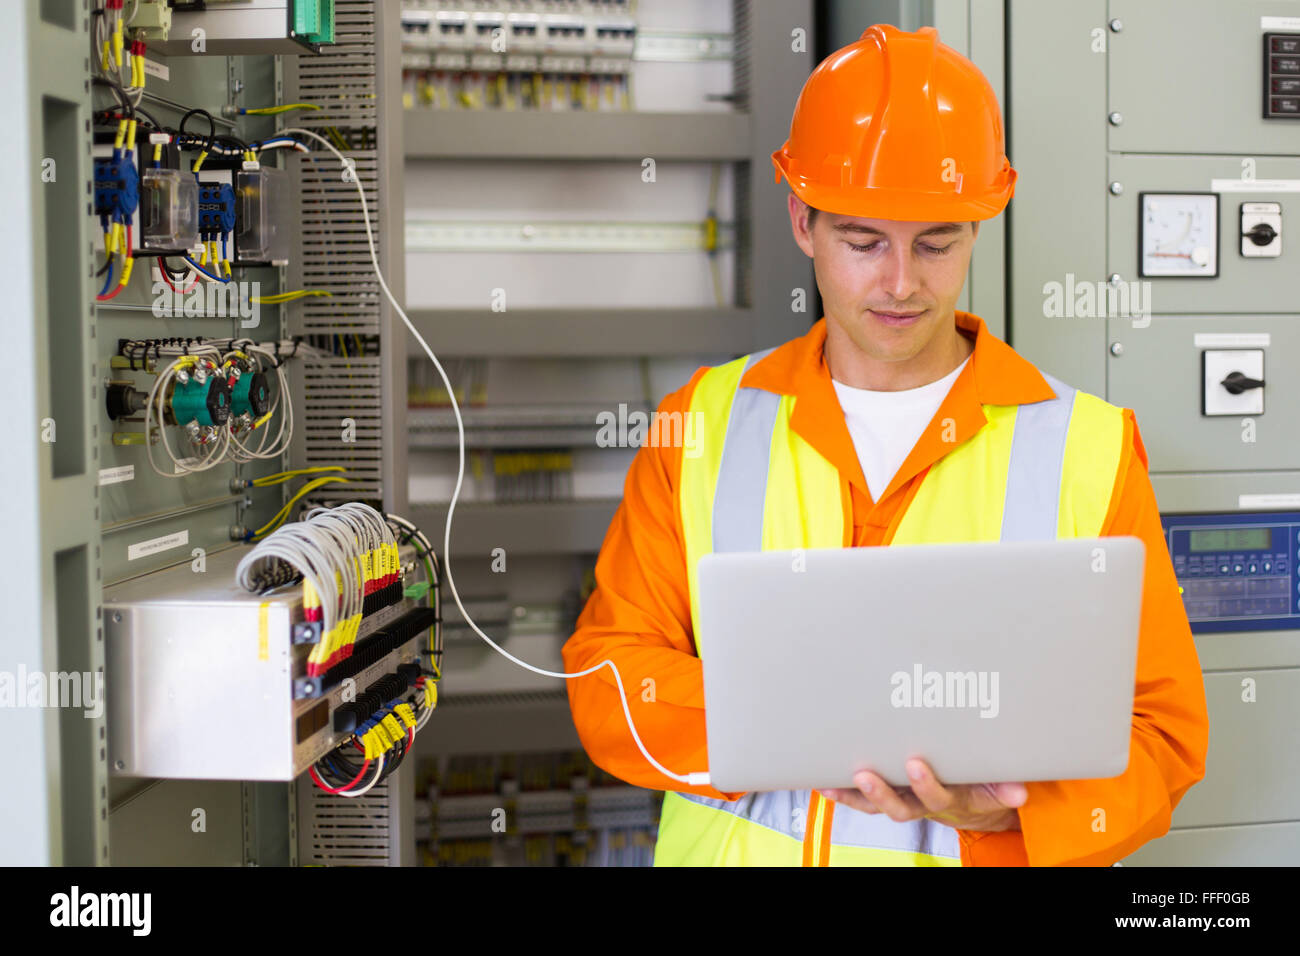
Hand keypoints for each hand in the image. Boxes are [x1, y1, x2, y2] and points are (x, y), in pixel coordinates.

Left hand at [820, 758, 1026, 832]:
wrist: (970, 801)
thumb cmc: (980, 784)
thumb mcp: (997, 786)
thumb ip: (1005, 786)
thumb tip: (1020, 793)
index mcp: (951, 799)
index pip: (938, 796)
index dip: (925, 784)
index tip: (915, 763)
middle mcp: (922, 804)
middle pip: (899, 806)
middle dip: (882, 792)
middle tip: (866, 775)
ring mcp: (902, 800)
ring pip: (877, 804)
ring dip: (855, 795)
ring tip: (833, 782)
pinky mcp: (886, 794)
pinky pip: (861, 799)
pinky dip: (843, 792)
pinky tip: (823, 781)